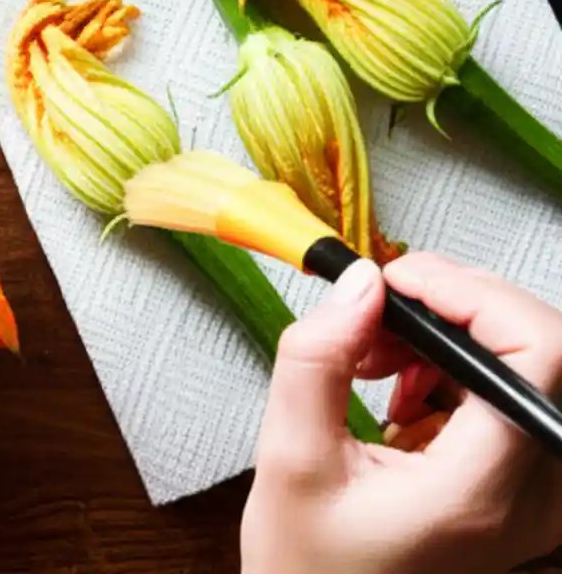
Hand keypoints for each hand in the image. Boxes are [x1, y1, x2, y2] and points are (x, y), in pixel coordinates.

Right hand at [241, 253, 561, 573]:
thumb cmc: (307, 566)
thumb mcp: (288, 459)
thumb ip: (319, 360)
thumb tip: (359, 284)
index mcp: (481, 489)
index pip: (540, 353)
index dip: (476, 294)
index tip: (403, 281)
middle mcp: (532, 493)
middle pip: (542, 350)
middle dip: (456, 307)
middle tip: (377, 313)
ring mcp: (534, 493)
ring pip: (529, 366)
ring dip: (453, 336)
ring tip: (373, 358)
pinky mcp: (520, 487)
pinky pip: (514, 395)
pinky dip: (458, 369)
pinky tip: (399, 388)